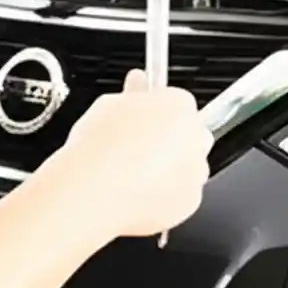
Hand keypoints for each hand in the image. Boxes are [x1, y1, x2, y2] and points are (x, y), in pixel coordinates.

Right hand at [56, 69, 212, 238]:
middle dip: (170, 139)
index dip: (156, 111)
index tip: (141, 118)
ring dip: (170, 168)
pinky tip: (137, 193)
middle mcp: (195, 137)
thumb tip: (137, 84)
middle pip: (189, 133)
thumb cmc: (98, 148)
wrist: (92, 193)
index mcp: (179, 106)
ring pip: (188, 166)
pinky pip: (181, 195)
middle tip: (137, 146)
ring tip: (133, 174)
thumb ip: (132, 95)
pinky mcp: (190, 203)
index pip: (176, 102)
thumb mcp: (107, 106)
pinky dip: (165, 195)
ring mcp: (195, 171)